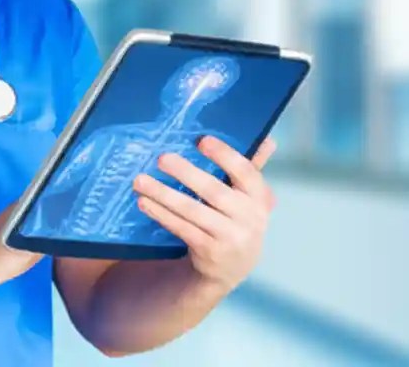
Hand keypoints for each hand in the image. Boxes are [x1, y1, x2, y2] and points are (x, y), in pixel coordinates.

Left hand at [132, 136, 278, 292]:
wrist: (232, 268)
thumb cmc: (237, 220)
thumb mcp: (250, 198)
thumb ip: (252, 169)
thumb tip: (268, 139)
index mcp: (260, 198)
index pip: (246, 172)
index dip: (225, 155)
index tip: (201, 140)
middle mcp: (249, 218)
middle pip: (214, 191)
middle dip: (186, 173)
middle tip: (162, 158)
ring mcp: (230, 237)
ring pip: (192, 211)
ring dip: (164, 194)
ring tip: (140, 180)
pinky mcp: (209, 251)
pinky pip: (181, 228)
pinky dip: (161, 214)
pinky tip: (144, 202)